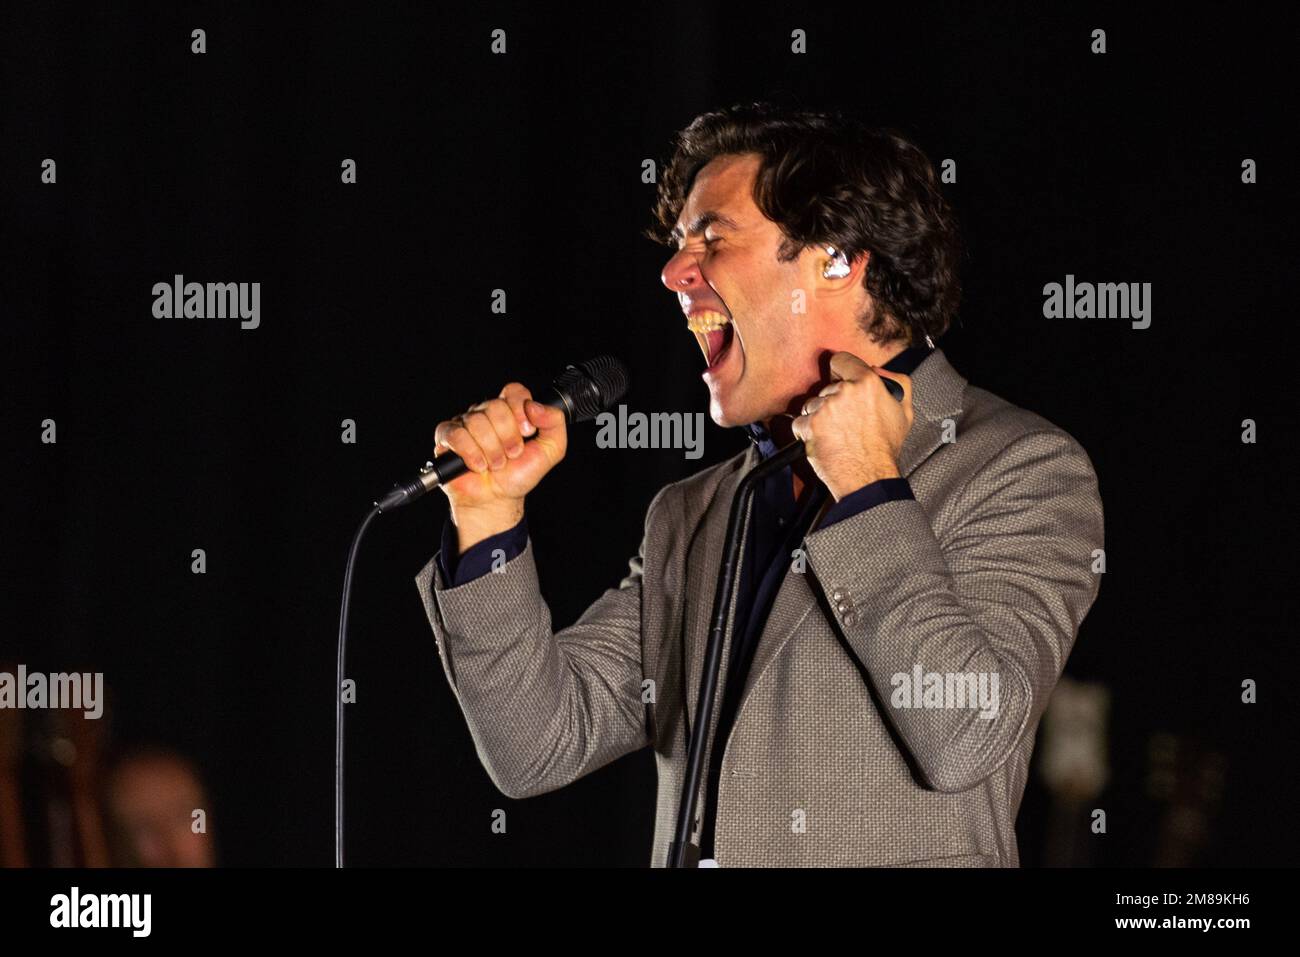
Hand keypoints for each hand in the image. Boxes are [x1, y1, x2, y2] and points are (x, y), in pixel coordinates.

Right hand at [433, 382, 566, 540]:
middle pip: (496, 407)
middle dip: (508, 437)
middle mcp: (486, 413)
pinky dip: (471, 453)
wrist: (496, 500)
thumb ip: (554, 423)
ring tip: (495, 464)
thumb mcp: (550, 450)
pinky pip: (456, 435)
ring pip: (477, 422)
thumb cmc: (518, 474)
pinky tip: (478, 465)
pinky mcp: (447, 437)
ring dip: (492, 450)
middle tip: (511, 454)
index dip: (520, 410)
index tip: (527, 432)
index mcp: (509, 411)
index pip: (514, 392)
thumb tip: (535, 406)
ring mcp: (465, 423)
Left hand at [791, 351, 913, 499]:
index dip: (841, 370)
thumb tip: (879, 370)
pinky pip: (800, 422)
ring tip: (836, 434)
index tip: (840, 379)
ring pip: (812, 404)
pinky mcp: (810, 426)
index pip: (842, 360)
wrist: (868, 476)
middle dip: (833, 401)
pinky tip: (824, 441)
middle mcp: (844, 391)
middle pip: (827, 387)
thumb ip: (897, 383)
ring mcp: (825, 408)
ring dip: (820, 417)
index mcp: (868, 383)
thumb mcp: (904, 411)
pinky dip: (807, 432)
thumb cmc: (885, 448)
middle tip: (846, 421)